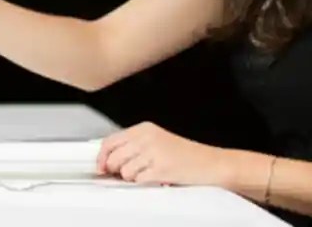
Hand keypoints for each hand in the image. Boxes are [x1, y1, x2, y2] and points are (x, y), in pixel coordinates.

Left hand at [97, 122, 228, 185]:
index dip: (102, 156)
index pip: (111, 141)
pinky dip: (143, 183)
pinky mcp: (162, 168)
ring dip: (131, 178)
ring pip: (124, 170)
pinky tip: (153, 178)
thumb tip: (109, 159)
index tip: (100, 166)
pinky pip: (139, 180)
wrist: (211, 163)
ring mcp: (154, 153)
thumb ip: (134, 145)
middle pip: (114, 157)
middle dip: (115, 170)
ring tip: (145, 174)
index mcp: (144, 129)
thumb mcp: (157, 141)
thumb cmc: (185, 154)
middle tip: (125, 174)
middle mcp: (147, 138)